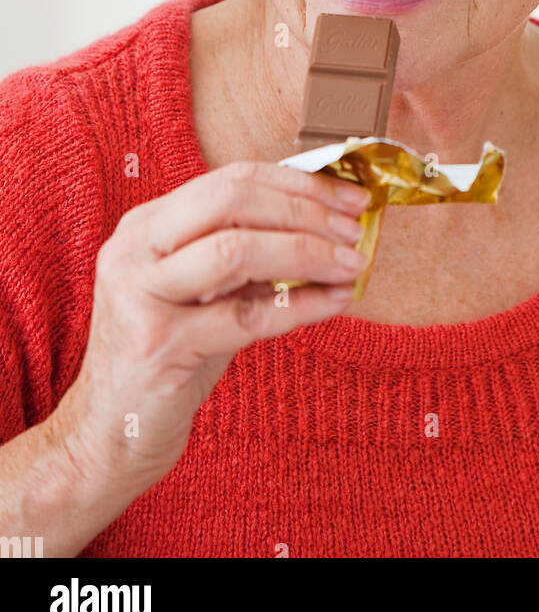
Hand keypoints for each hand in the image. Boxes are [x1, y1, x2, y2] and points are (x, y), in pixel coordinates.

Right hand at [50, 160, 368, 501]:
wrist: (111, 433)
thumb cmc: (169, 355)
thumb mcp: (202, 291)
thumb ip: (249, 254)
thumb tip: (330, 226)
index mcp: (147, 225)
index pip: (232, 178)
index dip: (299, 183)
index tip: (350, 197)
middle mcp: (135, 250)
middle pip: (233, 201)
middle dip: (305, 210)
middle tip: (354, 230)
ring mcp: (140, 296)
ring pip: (237, 250)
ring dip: (307, 253)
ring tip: (352, 264)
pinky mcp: (157, 346)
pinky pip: (246, 316)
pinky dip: (302, 305)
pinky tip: (336, 302)